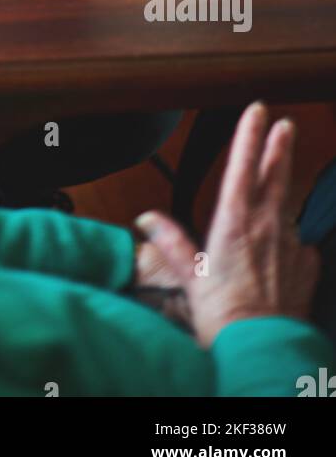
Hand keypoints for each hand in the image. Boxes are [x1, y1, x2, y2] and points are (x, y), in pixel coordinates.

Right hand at [134, 103, 319, 347]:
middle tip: (286, 124)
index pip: (243, 165)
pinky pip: (300, 242)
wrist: (262, 346)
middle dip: (279, 146)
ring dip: (285, 185)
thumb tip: (149, 220)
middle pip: (276, 174)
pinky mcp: (306, 266)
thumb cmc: (224, 314)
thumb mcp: (188, 276)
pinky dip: (292, 237)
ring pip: (288, 204)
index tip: (256, 110)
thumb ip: (171, 243)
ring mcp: (290, 244)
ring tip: (284, 171)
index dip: (250, 133)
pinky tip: (287, 243)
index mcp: (235, 221)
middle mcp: (266, 226)